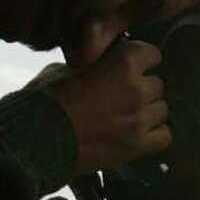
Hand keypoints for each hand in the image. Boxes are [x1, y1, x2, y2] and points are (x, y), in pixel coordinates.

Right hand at [39, 40, 170, 173]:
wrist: (36, 138)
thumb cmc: (46, 100)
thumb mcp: (67, 69)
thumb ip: (93, 65)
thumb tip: (99, 65)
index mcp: (123, 63)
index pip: (151, 53)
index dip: (141, 59)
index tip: (132, 65)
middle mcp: (137, 89)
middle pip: (157, 85)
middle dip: (142, 88)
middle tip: (121, 97)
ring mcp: (140, 119)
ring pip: (161, 110)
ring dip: (148, 112)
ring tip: (127, 117)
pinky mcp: (137, 146)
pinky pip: (164, 136)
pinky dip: (154, 134)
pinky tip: (139, 133)